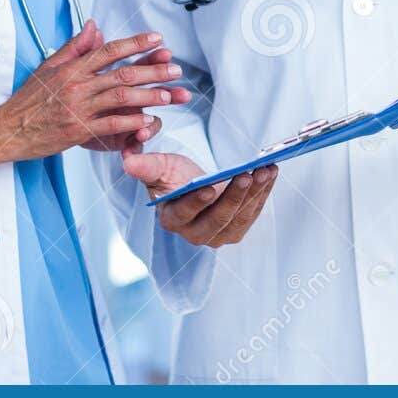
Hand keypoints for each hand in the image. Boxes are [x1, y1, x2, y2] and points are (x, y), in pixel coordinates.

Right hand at [0, 21, 186, 160]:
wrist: (8, 128)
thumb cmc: (29, 99)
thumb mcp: (49, 66)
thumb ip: (75, 47)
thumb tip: (94, 26)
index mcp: (73, 68)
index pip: (110, 50)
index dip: (136, 43)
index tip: (158, 39)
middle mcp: (78, 85)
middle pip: (123, 74)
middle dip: (153, 70)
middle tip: (176, 69)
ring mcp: (79, 108)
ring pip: (121, 98)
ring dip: (148, 96)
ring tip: (169, 94)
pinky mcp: (78, 130)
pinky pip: (110, 125)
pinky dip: (131, 122)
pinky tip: (148, 120)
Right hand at [122, 152, 276, 247]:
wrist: (195, 186)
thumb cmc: (177, 177)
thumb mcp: (161, 167)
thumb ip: (147, 166)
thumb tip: (128, 162)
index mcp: (171, 219)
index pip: (184, 212)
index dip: (196, 201)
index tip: (209, 186)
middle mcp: (194, 233)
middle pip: (217, 219)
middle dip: (234, 196)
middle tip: (248, 174)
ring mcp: (218, 235)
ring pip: (239, 217)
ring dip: (255, 193)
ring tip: (265, 169)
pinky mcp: (236, 230)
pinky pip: (253, 213)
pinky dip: (264, 192)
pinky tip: (270, 173)